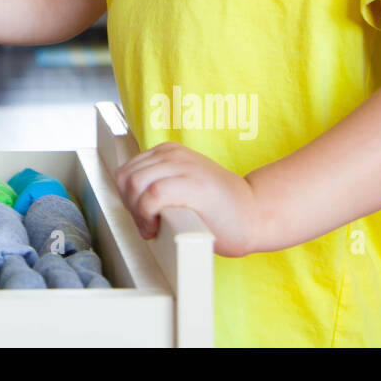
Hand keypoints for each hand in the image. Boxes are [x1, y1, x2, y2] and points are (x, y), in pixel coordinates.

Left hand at [114, 141, 264, 257]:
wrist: (254, 216)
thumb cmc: (218, 210)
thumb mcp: (181, 184)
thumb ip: (157, 182)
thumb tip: (126, 197)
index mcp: (169, 152)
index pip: (126, 171)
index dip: (127, 199)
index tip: (142, 216)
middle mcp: (174, 154)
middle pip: (126, 177)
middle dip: (129, 206)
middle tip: (147, 224)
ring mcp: (184, 167)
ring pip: (135, 183)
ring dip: (137, 212)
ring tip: (152, 227)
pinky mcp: (193, 184)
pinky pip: (152, 195)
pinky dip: (147, 215)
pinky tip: (158, 228)